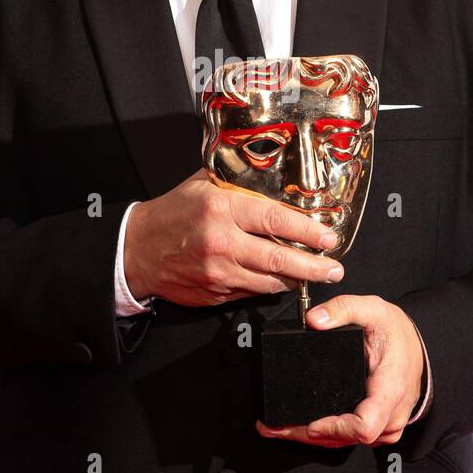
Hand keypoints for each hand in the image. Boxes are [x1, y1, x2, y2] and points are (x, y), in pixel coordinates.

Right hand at [123, 168, 345, 307]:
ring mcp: (218, 272)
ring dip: (295, 280)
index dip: (307, 231)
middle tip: (335, 268)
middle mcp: (222, 242)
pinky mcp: (214, 294)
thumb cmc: (172, 213)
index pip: (275, 220)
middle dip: (314, 266)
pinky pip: (251, 292)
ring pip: (269, 282)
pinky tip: (280, 280)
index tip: (328, 237)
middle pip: (280, 259)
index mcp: (221, 209)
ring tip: (314, 275)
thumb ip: (238, 183)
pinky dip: (269, 287)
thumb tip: (274, 179)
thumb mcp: (203, 185)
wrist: (137, 249)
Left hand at [256, 295, 424, 447]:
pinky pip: (350, 439)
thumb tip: (314, 320)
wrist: (415, 343)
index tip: (312, 423)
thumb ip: (343, 309)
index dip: (337, 429)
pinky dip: (323, 436)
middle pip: (348, 439)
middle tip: (273, 428)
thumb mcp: (373, 309)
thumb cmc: (396, 331)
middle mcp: (391, 413)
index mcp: (390, 389)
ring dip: (310, 439)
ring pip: (345, 443)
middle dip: (308, 436)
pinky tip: (297, 429)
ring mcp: (385, 424)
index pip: (366, 426)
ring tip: (276, 428)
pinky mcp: (377, 428)